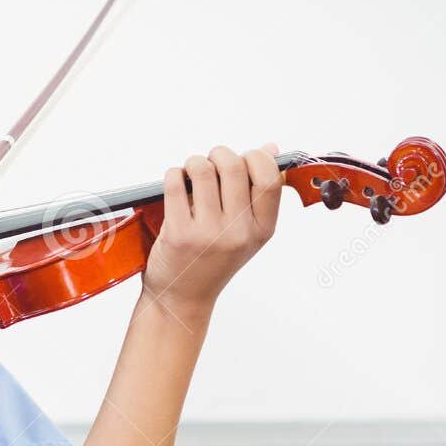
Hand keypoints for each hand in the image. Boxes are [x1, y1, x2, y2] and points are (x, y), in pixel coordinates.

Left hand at [142, 143, 281, 325]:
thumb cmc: (214, 260)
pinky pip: (175, 183)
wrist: (184, 297)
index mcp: (261, 230)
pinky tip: (177, 183)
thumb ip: (259, 192)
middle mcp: (238, 232)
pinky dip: (174, 174)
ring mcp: (207, 233)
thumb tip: (270, 148)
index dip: (256, 158)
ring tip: (192, 172)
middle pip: (234, 167)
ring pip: (202, 170)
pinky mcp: (178, 233)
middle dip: (220, 155)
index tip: (245, 158)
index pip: (270, 178)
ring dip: (195, 162)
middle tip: (212, 163)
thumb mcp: (246, 231)